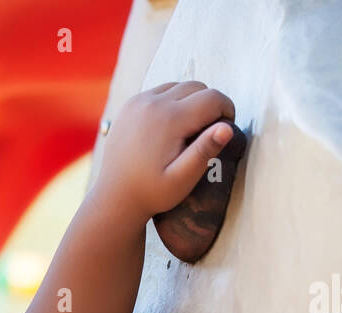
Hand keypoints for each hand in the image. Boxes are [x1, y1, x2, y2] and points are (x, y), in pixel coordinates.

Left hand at [91, 81, 236, 223]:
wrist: (114, 196)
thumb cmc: (152, 192)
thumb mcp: (182, 178)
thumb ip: (205, 151)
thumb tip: (227, 128)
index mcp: (169, 119)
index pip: (213, 98)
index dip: (227, 111)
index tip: (225, 130)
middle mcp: (152, 102)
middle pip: (197, 87)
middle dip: (210, 105)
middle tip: (207, 133)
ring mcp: (138, 101)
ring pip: (179, 86)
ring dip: (191, 101)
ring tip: (189, 130)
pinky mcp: (130, 104)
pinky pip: (160, 91)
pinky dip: (171, 101)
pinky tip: (170, 127)